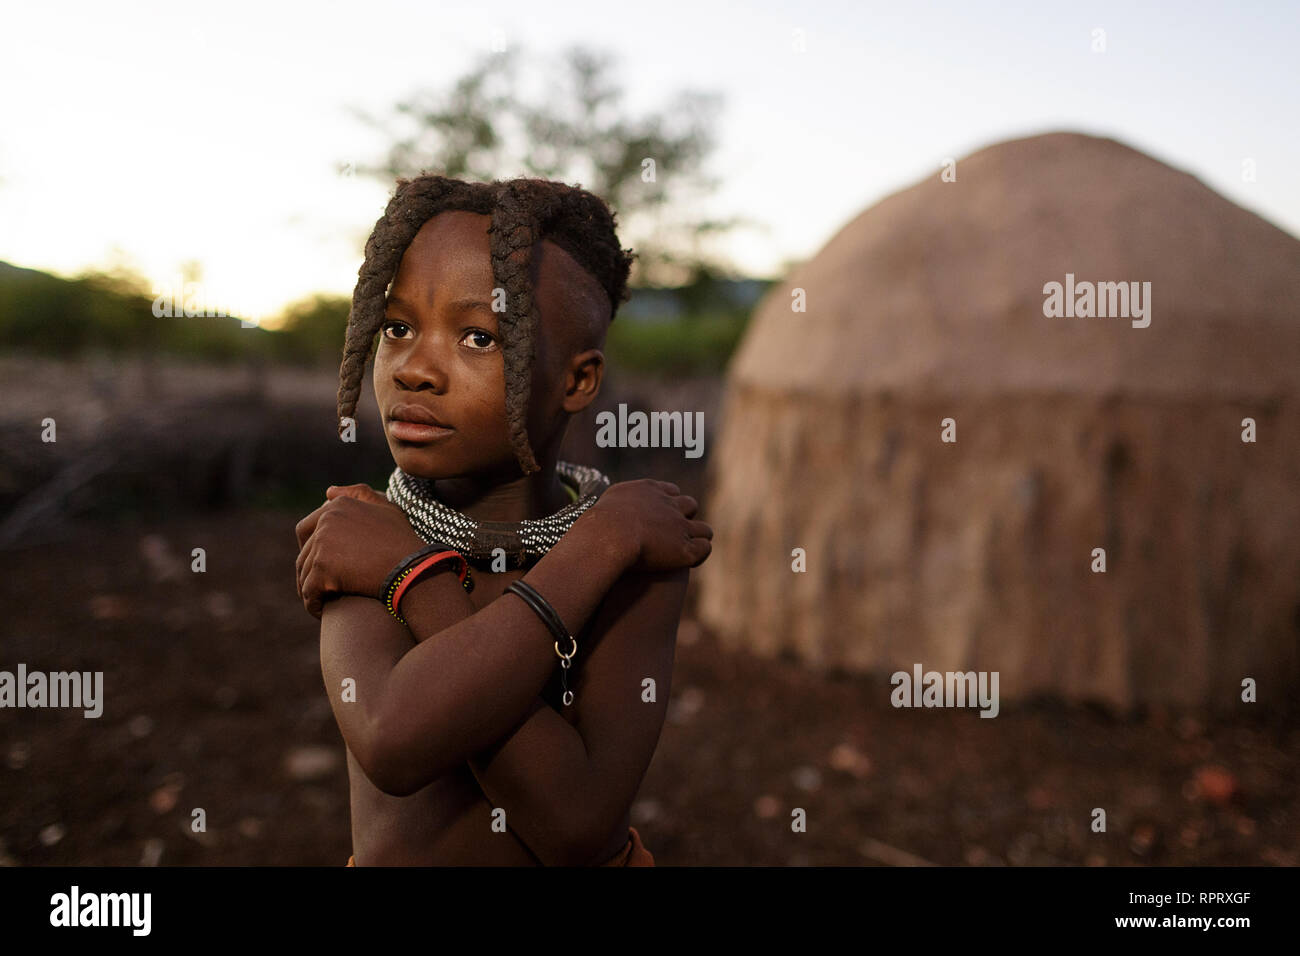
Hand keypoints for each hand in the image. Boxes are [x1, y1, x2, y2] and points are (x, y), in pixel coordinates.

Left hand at [294, 484, 425, 617]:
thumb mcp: (387, 510)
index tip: (320, 565)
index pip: (307, 528)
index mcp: (338, 506)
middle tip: (319, 588)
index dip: (310, 549)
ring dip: (310, 590)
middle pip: (304, 553)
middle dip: (308, 572)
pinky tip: (320, 611)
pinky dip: (313, 603)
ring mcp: (323, 544)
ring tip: (321, 602)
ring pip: (304, 573)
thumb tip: (328, 492)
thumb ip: (361, 495)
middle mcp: (326, 520)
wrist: (413, 569)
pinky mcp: (322, 569)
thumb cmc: (404, 543)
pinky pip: (309, 590)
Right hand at [585, 479, 712, 572]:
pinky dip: (699, 554)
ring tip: (685, 550)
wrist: (610, 535)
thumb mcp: (602, 507)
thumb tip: (601, 516)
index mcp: (649, 490)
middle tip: (673, 535)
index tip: (660, 517)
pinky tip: (688, 562)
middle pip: (689, 505)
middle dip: (685, 517)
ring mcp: (680, 526)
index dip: (668, 504)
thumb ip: (610, 507)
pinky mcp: (685, 548)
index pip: (670, 491)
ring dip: (697, 538)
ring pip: (704, 529)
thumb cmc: (598, 525)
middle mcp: (669, 505)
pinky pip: (704, 548)